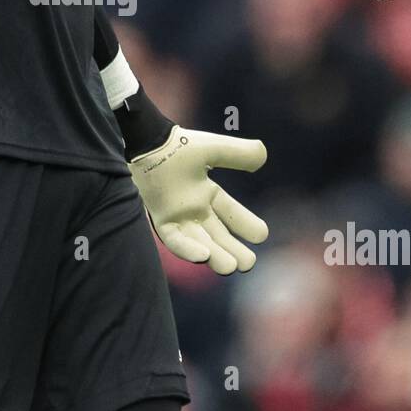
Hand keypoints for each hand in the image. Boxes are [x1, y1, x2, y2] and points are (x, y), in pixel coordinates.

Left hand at [129, 125, 268, 275]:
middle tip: (248, 264)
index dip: (245, 224)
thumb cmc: (177, 145)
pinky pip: (174, 239)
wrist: (147, 141)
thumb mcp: (214, 148)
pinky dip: (187, 249)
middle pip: (216, 235)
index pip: (231, 213)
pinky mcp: (160, 218)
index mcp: (206, 193)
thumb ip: (238, 152)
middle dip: (232, 250)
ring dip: (214, 255)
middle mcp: (193, 208)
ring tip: (230, 268)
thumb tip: (263, 155)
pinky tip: (203, 256)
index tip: (261, 235)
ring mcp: (176, 215)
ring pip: (199, 241)